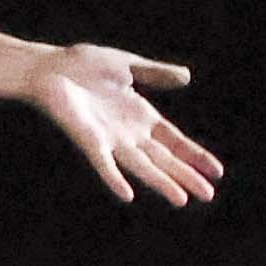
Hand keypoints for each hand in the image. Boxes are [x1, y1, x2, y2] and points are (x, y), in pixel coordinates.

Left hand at [18, 42, 222, 204]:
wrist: (48, 65)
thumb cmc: (82, 65)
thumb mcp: (128, 66)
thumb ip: (155, 73)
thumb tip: (186, 77)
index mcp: (140, 116)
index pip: (174, 141)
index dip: (195, 156)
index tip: (216, 172)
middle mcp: (128, 133)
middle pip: (163, 159)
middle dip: (186, 176)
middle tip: (208, 195)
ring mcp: (109, 139)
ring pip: (141, 166)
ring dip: (161, 183)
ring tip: (182, 200)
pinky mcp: (88, 140)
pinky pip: (103, 163)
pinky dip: (114, 178)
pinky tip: (127, 194)